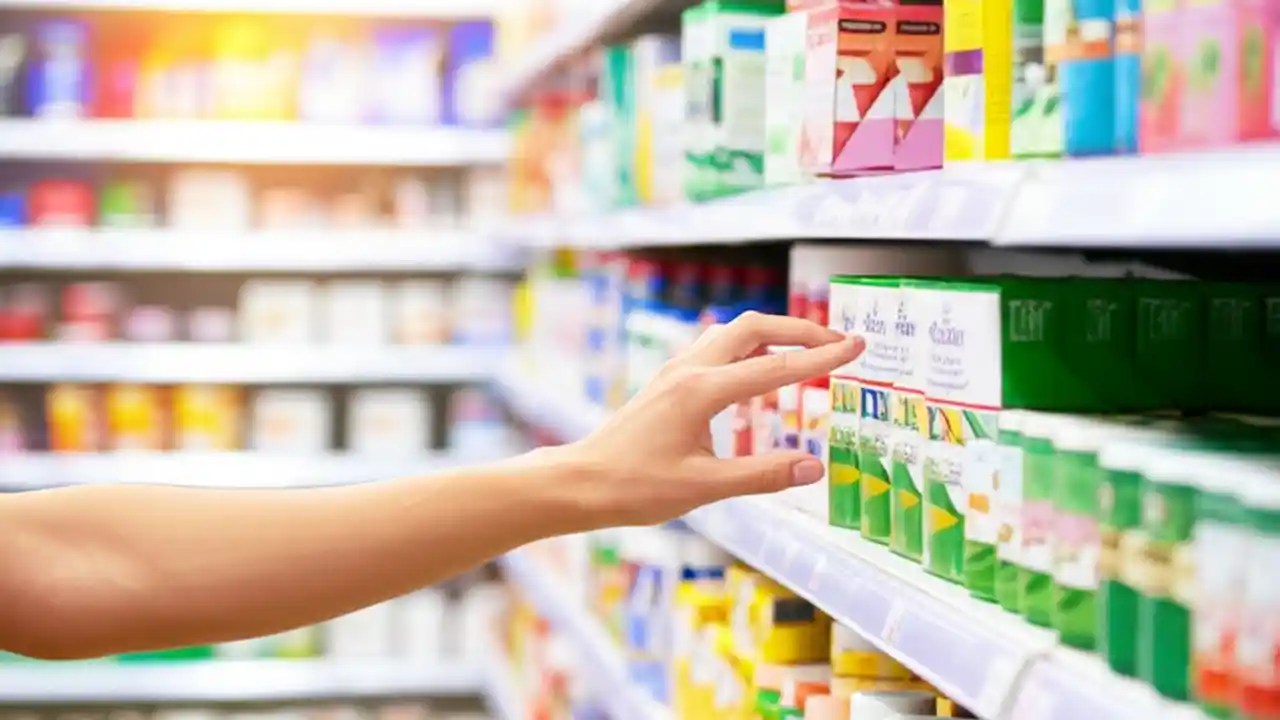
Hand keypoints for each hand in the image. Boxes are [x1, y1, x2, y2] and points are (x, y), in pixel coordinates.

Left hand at [561, 312, 864, 526]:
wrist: (581, 481)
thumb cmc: (635, 487)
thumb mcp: (703, 488)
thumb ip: (761, 475)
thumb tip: (815, 467)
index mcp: (702, 391)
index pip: (777, 368)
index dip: (822, 358)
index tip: (857, 346)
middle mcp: (690, 371)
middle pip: (754, 328)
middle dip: (800, 331)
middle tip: (838, 344)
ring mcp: (676, 371)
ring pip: (733, 333)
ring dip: (773, 335)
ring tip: (807, 351)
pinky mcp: (669, 381)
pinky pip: (717, 348)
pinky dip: (749, 348)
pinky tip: (759, 370)